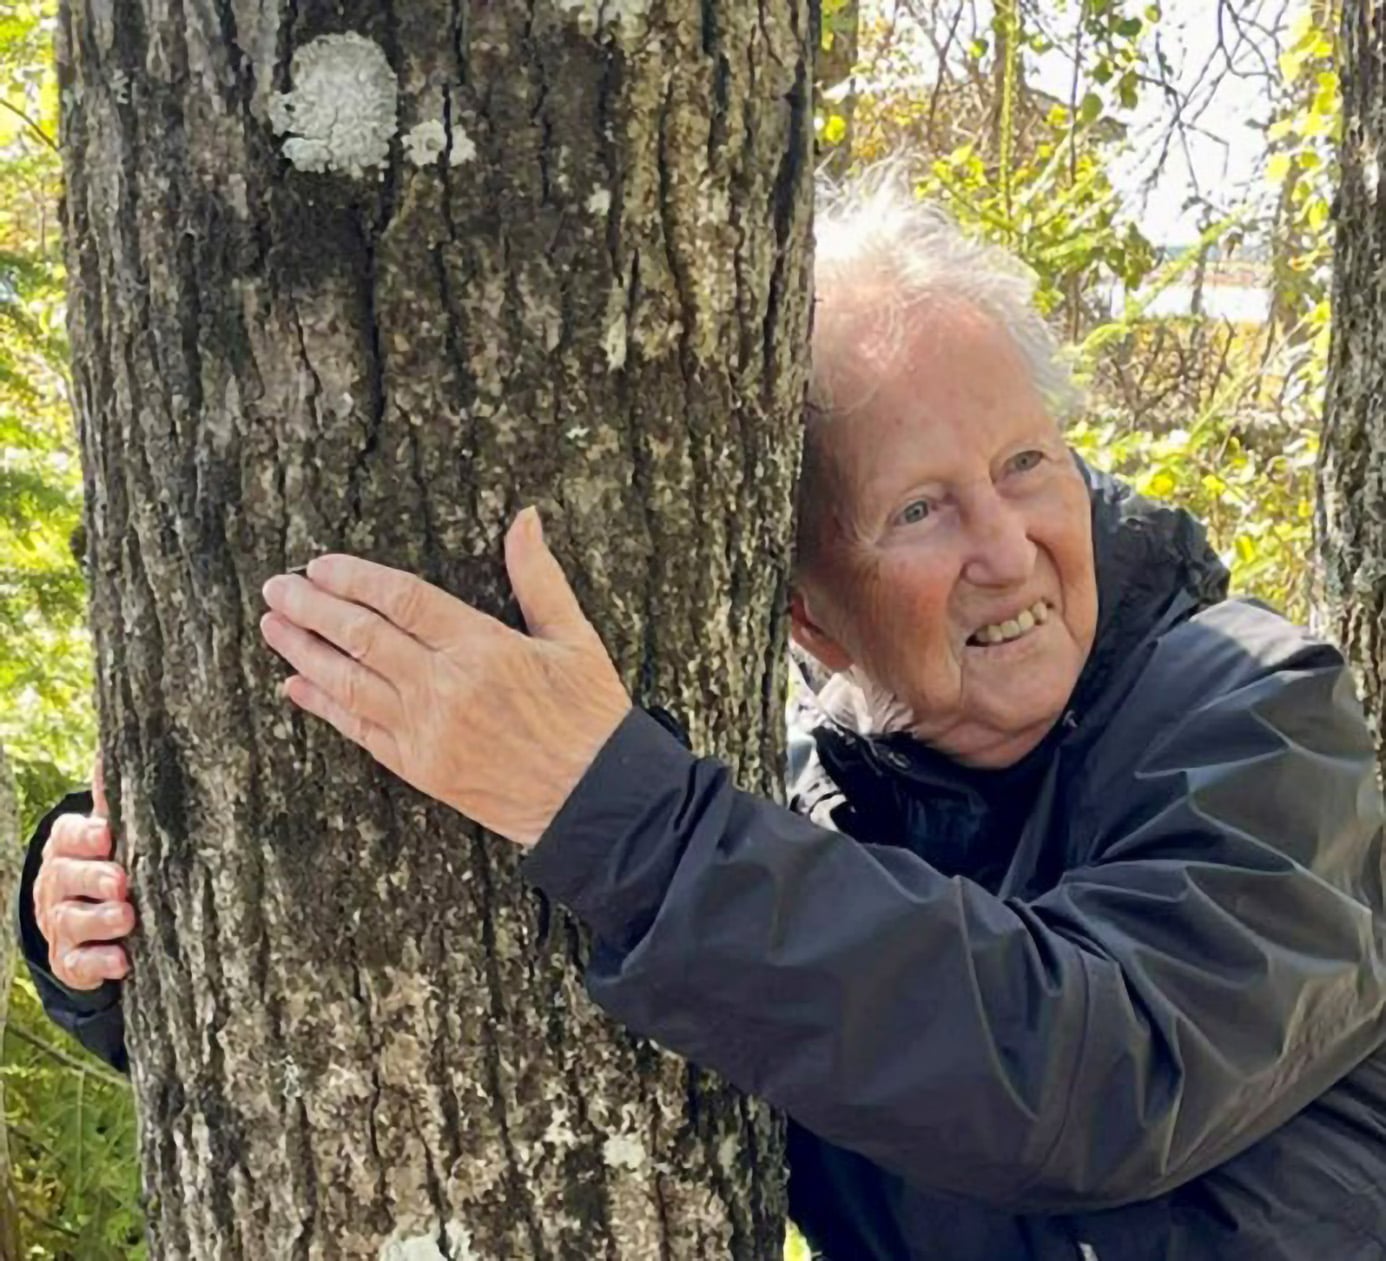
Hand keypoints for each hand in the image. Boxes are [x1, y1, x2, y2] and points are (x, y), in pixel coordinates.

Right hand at [33, 756, 133, 989]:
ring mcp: (61, 924)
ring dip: (99, 920)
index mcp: (67, 848)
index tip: (106, 835)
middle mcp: (57, 885)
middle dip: (93, 879)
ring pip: (72, 921)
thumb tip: (112, 748)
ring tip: (126, 918)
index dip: (84, 837)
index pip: (67, 836)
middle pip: (67, 878)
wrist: (88, 922)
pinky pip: (79, 964)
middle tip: (121, 882)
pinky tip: (123, 961)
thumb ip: (113, 799)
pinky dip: (100, 963)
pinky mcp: (72, 961)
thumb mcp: (108, 832)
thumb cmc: (108, 862)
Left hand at [259, 507, 631, 848]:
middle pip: (362, 637)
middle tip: (276, 587)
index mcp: (483, 646)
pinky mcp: (421, 768)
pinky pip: (360, 730)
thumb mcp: (575, 638)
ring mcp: (427, 731)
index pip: (402, 599)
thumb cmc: (591, 716)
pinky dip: (324, 706)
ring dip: (305, 651)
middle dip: (312, 608)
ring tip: (273, 625)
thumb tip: (526, 518)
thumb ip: (539, 577)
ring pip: (350, 683)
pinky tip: (296, 685)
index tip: (321, 564)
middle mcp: (446, 687)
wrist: (595, 800)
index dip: (355, 578)